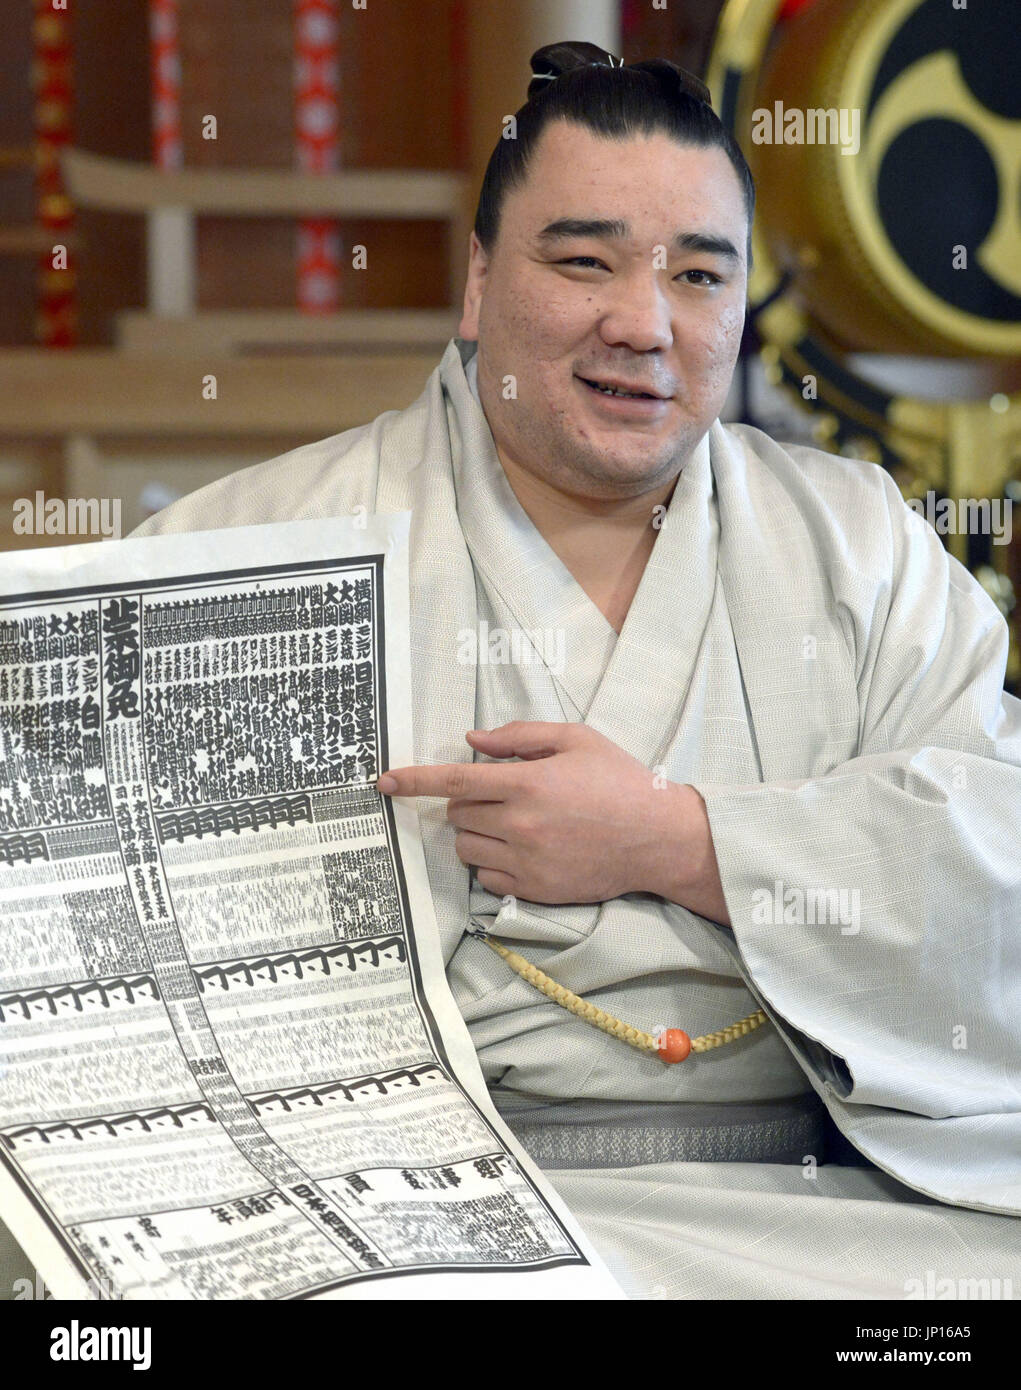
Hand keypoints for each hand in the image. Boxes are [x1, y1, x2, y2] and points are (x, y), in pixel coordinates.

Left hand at [375, 721, 729, 921]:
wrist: (658, 838)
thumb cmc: (620, 781)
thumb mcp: (576, 739)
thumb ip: (520, 736)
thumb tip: (472, 740)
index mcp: (528, 782)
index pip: (454, 779)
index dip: (413, 780)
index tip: (384, 781)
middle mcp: (521, 823)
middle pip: (458, 814)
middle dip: (468, 801)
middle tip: (502, 795)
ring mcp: (527, 861)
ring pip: (466, 847)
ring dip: (476, 832)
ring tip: (512, 822)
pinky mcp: (535, 889)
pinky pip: (486, 877)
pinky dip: (492, 862)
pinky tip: (523, 850)